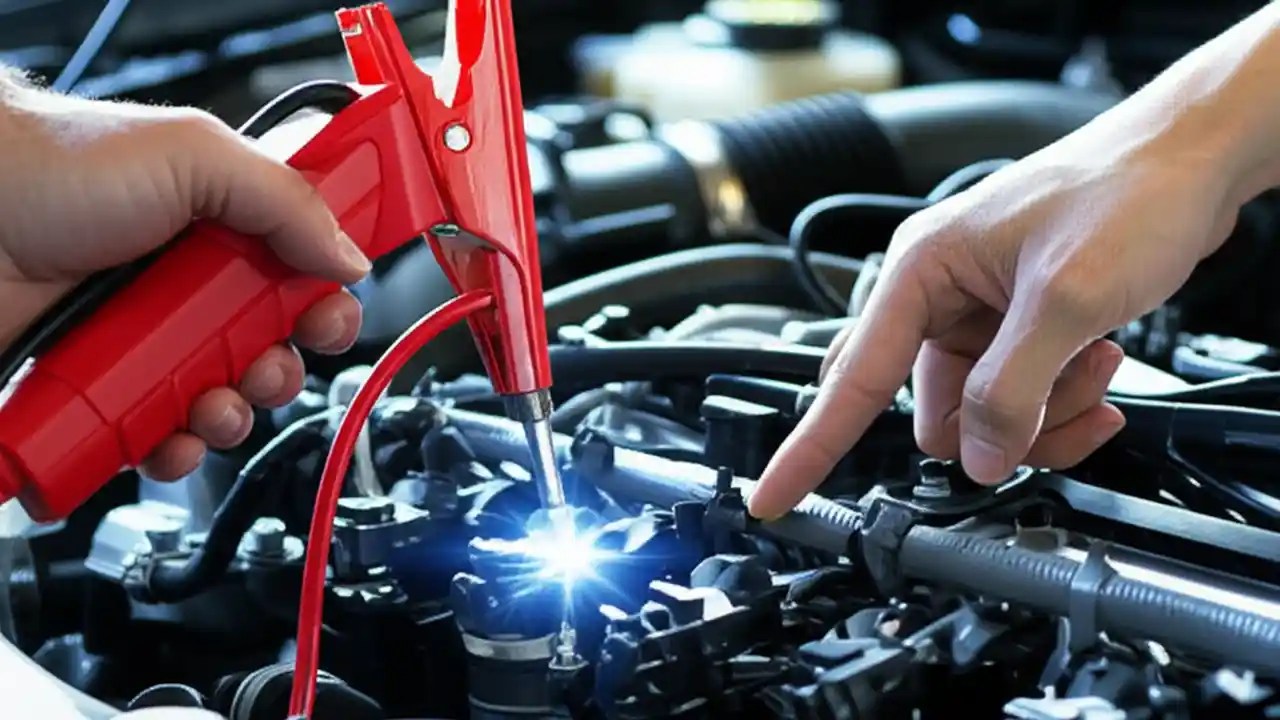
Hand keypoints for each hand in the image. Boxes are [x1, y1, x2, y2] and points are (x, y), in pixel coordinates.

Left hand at [0, 76, 368, 479]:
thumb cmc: (53, 163)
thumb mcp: (193, 155)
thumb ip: (284, 198)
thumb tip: (349, 257)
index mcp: (221, 228)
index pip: (299, 273)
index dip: (324, 302)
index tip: (328, 318)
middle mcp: (187, 286)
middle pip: (268, 349)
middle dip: (280, 370)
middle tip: (264, 364)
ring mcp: (145, 339)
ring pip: (219, 400)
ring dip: (231, 416)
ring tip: (210, 405)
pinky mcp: (103, 387)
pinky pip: (155, 436)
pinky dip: (171, 451)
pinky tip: (166, 439)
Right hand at [748, 106, 1253, 519]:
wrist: (1193, 158)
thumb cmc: (1126, 189)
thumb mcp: (1066, 298)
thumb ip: (1011, 391)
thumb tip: (979, 458)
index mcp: (919, 271)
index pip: (851, 378)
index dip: (809, 446)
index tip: (773, 495)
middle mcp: (938, 294)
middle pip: (930, 411)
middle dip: (993, 428)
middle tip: (1046, 411)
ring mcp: (978, 314)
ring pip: (982, 414)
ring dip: (1043, 412)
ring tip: (1093, 366)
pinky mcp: (1016, 326)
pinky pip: (1017, 398)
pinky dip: (1060, 402)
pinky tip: (1097, 367)